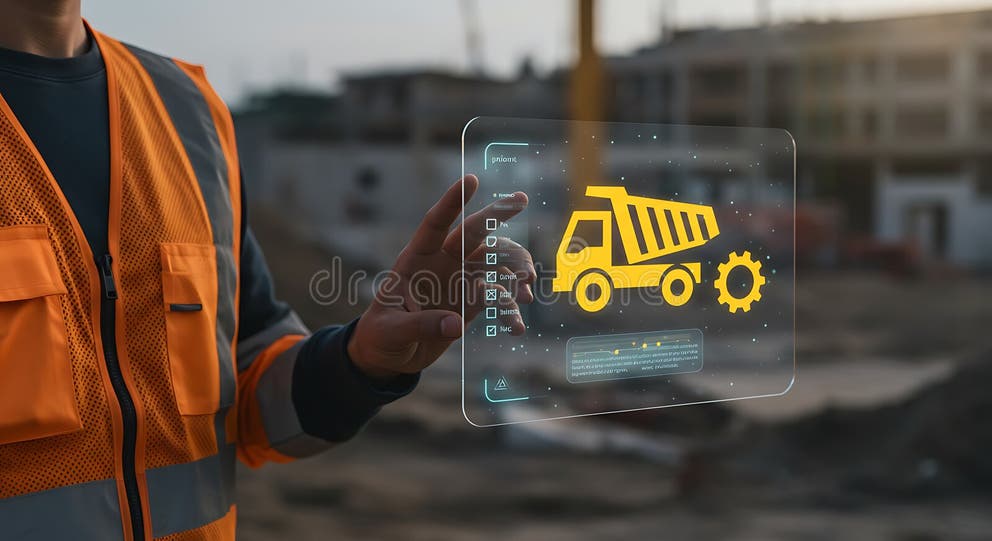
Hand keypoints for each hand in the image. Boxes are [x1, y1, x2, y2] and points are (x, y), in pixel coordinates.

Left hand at [347, 175, 534, 379]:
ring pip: (494, 263)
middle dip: (498, 215)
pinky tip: (517, 327)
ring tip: (527, 290)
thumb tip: (456, 325)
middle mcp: (442, 263)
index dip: (452, 202)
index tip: (472, 179)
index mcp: (417, 259)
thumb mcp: (391, 330)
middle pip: (474, 233)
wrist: (389, 356)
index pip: (435, 223)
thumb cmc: (381, 335)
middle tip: (521, 200)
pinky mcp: (471, 303)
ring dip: (515, 270)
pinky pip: (498, 299)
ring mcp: (459, 281)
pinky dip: (510, 311)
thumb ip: (420, 324)